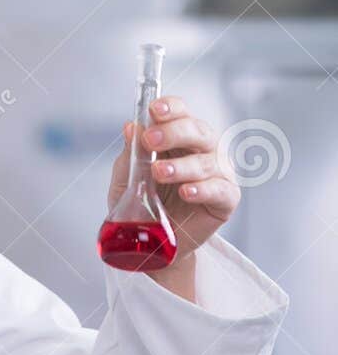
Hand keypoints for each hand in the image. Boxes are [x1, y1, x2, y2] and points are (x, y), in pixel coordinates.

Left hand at [108, 95, 239, 266]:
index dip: (171, 108)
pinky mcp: (226, 199)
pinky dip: (203, 189)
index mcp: (179, 140)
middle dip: (174, 133)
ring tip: (158, 172)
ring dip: (182, 165)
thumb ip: (131, 155)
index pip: (181, 114)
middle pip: (198, 131)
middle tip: (151, 140)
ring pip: (207, 161)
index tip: (154, 110)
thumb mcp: (127, 181)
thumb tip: (131, 127)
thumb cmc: (141, 208)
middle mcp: (202, 151)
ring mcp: (217, 173)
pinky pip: (220, 189)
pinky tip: (186, 192)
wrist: (150, 245)